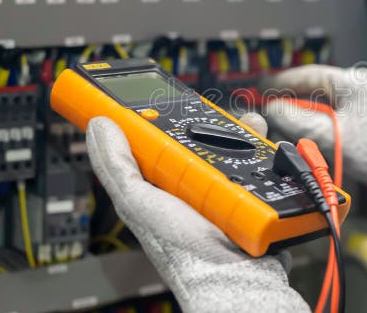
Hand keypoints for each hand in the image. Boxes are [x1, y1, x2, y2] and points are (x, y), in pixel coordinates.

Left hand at [86, 115, 309, 312]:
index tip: (159, 90)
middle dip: (210, 119)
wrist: (236, 276)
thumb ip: (117, 165)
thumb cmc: (185, 250)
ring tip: (249, 124)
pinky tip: (267, 146)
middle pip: (200, 137)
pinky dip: (267, 152)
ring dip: (245, 131)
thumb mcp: (138, 203)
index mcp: (161, 187)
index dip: (157, 113)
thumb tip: (98, 124)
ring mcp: (225, 191)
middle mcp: (192, 187)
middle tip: (214, 109)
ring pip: (235, 146)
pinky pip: (260, 163)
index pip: (156, 139)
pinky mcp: (254, 196)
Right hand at [262, 64, 366, 224]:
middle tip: (269, 105)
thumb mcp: (325, 135)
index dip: (281, 81)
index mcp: (355, 81)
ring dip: (307, 109)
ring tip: (286, 119)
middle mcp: (364, 84)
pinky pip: (340, 109)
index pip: (309, 74)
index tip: (261, 86)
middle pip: (318, 86)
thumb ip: (293, 119)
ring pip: (328, 99)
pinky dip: (322, 117)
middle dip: (293, 97)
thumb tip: (272, 109)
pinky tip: (310, 129)